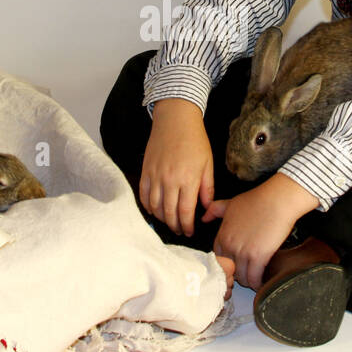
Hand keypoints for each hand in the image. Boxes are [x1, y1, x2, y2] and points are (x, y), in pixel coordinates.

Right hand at [139, 98, 213, 236]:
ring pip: (155, 207)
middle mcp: (169, 180)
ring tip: (168, 222)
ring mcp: (155, 176)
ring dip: (161, 218)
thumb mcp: (208, 164)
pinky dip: (147, 206)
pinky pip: (143, 194)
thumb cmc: (195, 140)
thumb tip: (206, 208)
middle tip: (179, 231)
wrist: (175, 120)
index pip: (185, 212)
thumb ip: (206, 188)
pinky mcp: (145, 171)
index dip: (187, 226)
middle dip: (175, 226)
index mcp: (188, 180)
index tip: (189, 232)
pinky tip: (154, 210)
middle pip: (169, 213)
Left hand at [206, 174, 320, 289]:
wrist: (277, 200)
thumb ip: (215, 210)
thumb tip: (204, 217)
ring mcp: (243, 252)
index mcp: (223, 235)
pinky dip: (258, 283)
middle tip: (246, 275)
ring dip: (248, 281)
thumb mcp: (231, 203)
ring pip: (242, 277)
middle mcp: (230, 246)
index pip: (220, 260)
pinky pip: (254, 278)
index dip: (228, 264)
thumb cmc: (258, 200)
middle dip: (238, 274)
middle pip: (230, 271)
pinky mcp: (258, 257)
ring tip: (255, 280)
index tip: (235, 266)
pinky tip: (262, 282)